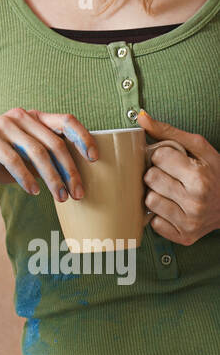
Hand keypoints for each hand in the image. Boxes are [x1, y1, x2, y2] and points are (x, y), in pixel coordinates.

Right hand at [0, 108, 97, 197]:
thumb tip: (73, 178)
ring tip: (59, 197)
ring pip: (37, 152)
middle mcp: (20, 116)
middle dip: (70, 171)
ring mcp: (4, 124)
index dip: (83, 138)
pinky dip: (26, 177)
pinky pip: (13, 159)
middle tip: (78, 193)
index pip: (66, 121)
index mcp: (32, 117)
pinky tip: (32, 191)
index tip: (95, 159)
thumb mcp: (21, 158)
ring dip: (52, 178)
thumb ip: (42, 161)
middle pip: (55, 143)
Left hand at [137, 109, 219, 244]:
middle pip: (150, 179)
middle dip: (157, 174)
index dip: (163, 156)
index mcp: (199, 178)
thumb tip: (142, 117)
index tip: (174, 161)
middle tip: (172, 176)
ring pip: (149, 202)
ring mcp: (189, 222)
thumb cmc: (216, 173)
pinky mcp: (184, 237)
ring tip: (171, 192)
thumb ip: (169, 132)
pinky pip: (154, 223)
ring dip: (156, 194)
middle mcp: (195, 202)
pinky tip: (173, 208)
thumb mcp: (199, 148)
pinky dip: (160, 215)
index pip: (158, 157)